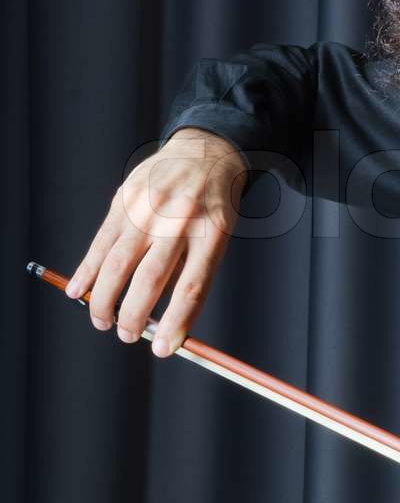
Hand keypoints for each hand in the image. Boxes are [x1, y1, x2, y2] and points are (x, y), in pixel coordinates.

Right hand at [66, 128, 247, 356]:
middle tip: (129, 335)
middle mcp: (179, 220)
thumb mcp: (218, 236)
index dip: (176, 323)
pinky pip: (101, 241)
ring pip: (118, 264)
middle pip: (150, 280)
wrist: (205, 152)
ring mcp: (149, 208)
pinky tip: (78, 291)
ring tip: (102, 321)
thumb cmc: (213, 206)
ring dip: (104, 300)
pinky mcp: (125, 199)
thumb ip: (191, 272)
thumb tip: (163, 323)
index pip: (192, 287)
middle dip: (134, 317)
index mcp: (212, 233)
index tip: (164, 350)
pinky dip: (87, 270)